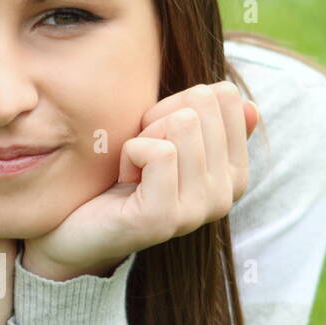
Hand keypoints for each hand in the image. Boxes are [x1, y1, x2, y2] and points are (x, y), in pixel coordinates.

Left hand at [23, 80, 259, 279]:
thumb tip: (249, 106)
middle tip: (141, 153)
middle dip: (159, 117)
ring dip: (144, 136)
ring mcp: (198, 210)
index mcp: (235, 173)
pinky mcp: (164, 218)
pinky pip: (159, 152)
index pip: (225, 96)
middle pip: (202, 104)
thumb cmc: (121, 178)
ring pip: (183, 124)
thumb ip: (207, 123)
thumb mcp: (166, 140)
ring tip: (133, 169)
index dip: (179, 102)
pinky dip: (130, 153)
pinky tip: (125, 179)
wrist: (76, 229)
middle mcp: (225, 196)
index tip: (159, 135)